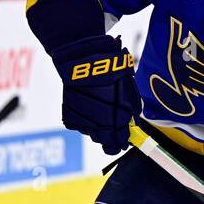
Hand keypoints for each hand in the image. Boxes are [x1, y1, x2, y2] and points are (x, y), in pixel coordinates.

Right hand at [51, 33, 139, 153]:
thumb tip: (133, 126)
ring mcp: (83, 121)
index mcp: (117, 120)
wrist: (85, 59)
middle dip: (109, 136)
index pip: (118, 144)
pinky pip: (78, 124)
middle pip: (103, 141)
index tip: (122, 140)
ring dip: (96, 126)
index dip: (120, 143)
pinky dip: (83, 119)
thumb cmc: (112, 73)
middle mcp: (100, 124)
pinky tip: (87, 105)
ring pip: (91, 133)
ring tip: (98, 107)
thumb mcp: (129, 92)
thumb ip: (131, 113)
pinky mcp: (70, 116)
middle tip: (111, 124)